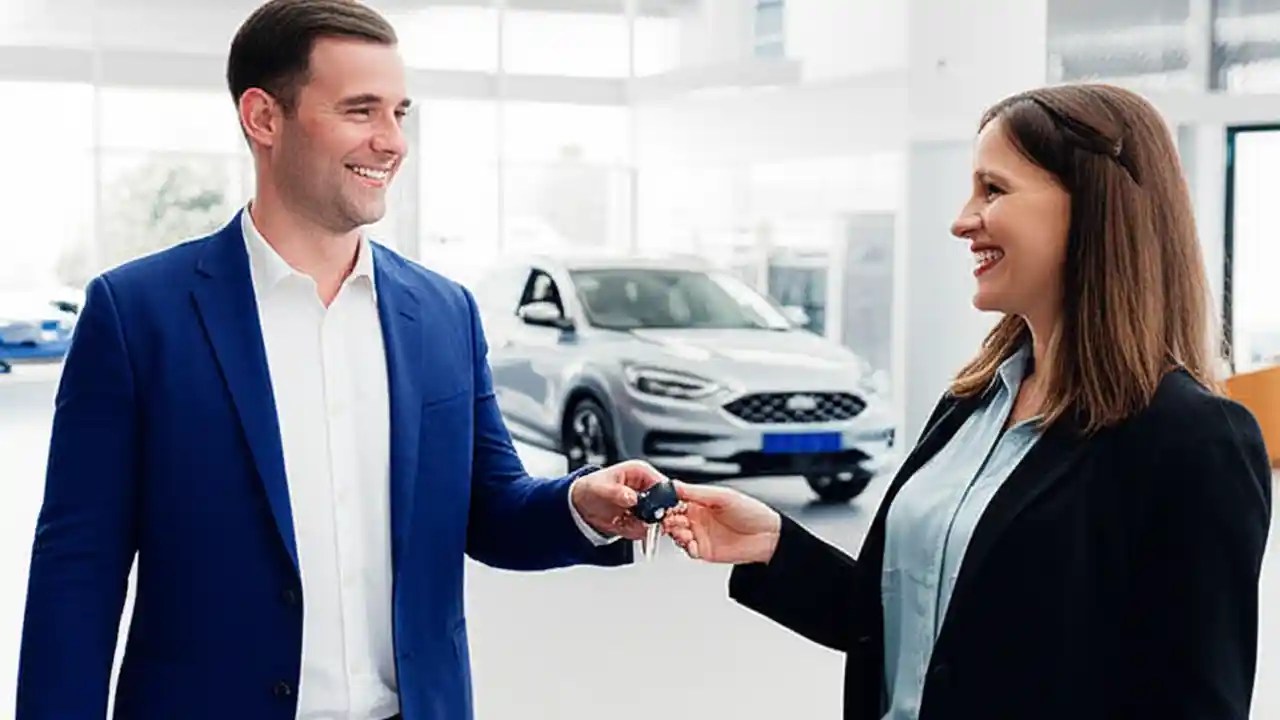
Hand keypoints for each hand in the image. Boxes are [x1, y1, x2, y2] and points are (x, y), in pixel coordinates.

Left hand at [570, 460, 667, 540]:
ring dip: (645, 526)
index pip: (664, 485)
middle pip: (666, 505)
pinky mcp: (640, 520)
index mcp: (641, 473)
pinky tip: (622, 526)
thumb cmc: (591, 488)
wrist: (581, 505)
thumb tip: (631, 497)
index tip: (662, 509)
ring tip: (626, 523)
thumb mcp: (600, 487)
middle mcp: (646, 489)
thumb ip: (616, 492)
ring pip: (658, 521)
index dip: (667, 497)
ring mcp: (645, 506)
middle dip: (657, 516)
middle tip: (642, 521)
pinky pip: (646, 530)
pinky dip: (636, 532)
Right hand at [661, 481, 781, 563]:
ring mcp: (699, 534)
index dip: (665, 500)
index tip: (659, 500)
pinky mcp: (703, 550)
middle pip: (671, 517)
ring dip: (676, 533)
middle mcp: (697, 517)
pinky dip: (685, 547)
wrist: (769, 537)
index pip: (674, 498)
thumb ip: (696, 492)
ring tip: (684, 532)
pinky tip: (691, 543)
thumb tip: (674, 485)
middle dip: (667, 518)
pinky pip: (687, 549)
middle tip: (670, 519)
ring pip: (676, 534)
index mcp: (700, 501)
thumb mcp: (723, 496)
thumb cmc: (752, 513)